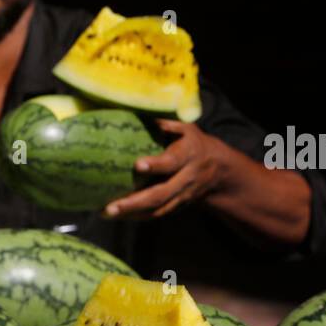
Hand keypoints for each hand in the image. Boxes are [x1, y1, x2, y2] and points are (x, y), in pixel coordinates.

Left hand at [104, 119, 234, 219]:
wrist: (218, 169)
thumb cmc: (191, 142)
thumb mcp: (185, 127)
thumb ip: (166, 123)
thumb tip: (137, 109)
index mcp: (188, 154)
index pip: (172, 161)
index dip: (157, 165)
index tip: (138, 165)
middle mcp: (186, 178)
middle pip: (160, 194)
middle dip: (134, 202)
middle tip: (110, 207)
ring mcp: (181, 195)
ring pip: (157, 209)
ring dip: (131, 214)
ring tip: (106, 213)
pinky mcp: (176, 206)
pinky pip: (156, 214)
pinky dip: (135, 217)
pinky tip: (115, 215)